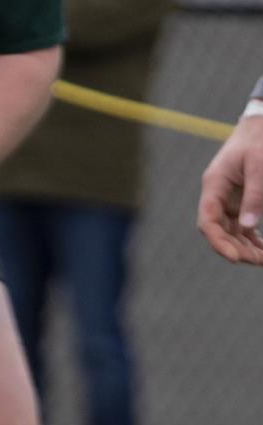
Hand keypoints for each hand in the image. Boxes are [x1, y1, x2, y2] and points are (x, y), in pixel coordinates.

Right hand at [199, 116, 262, 264]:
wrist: (262, 123)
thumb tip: (249, 226)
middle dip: (237, 249)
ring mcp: (228, 200)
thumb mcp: (260, 165)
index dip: (218, 242)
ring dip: (245, 247)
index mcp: (214, 185)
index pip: (208, 222)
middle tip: (258, 261)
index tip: (236, 258)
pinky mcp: (239, 200)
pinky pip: (242, 225)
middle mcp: (217, 196)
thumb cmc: (260, 139)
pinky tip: (262, 248)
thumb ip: (255, 195)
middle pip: (220, 231)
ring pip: (231, 232)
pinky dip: (251, 238)